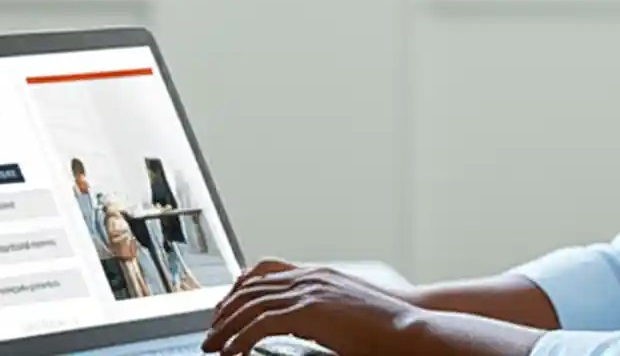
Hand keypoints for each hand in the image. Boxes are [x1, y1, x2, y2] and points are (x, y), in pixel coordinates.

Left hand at [202, 258, 421, 355]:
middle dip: (227, 311)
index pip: (264, 272)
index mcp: (316, 274)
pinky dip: (240, 339)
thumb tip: (306, 321)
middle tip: (212, 332)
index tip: (226, 309)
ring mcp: (308, 292)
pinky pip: (260, 324)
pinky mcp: (307, 312)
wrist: (406, 325)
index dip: (239, 289)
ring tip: (214, 347)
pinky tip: (233, 353)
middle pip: (251, 288)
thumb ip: (322, 306)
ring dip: (227, 328)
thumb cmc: (385, 322)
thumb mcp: (347, 305)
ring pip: (250, 305)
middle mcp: (308, 277)